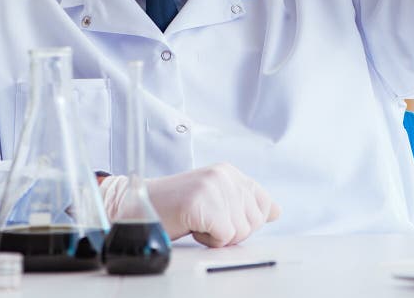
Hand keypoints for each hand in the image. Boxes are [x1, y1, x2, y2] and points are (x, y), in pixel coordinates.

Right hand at [100, 163, 280, 247]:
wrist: (138, 206)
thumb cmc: (175, 207)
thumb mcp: (214, 199)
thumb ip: (244, 202)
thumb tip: (275, 210)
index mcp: (229, 172)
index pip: (263, 203)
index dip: (246, 220)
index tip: (221, 217)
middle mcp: (224, 175)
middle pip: (254, 221)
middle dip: (230, 230)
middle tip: (204, 219)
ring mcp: (213, 186)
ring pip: (240, 232)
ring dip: (217, 236)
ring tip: (196, 221)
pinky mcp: (201, 202)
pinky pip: (224, 237)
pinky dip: (207, 240)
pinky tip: (191, 225)